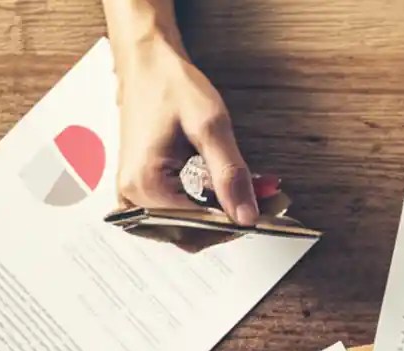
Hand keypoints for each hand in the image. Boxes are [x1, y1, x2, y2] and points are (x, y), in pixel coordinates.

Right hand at [114, 40, 257, 224]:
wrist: (146, 64)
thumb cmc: (170, 86)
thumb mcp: (210, 126)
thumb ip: (230, 174)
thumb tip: (247, 217)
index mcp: (145, 185)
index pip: (199, 226)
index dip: (237, 222)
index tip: (269, 211)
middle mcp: (133, 197)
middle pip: (192, 234)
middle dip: (231, 221)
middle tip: (266, 200)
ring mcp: (135, 196)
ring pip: (187, 227)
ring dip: (222, 214)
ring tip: (253, 192)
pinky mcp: (144, 190)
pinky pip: (179, 213)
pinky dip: (207, 205)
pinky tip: (228, 189)